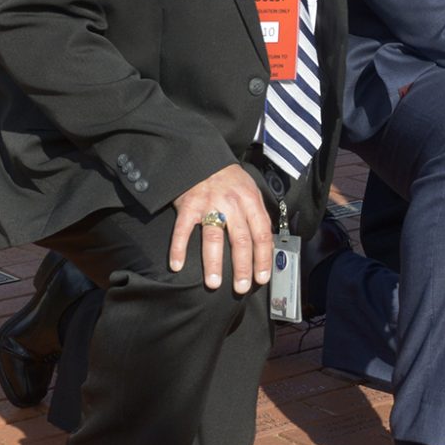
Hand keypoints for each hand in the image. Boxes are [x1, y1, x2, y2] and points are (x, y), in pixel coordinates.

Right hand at [168, 164, 271, 293]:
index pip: (261, 233)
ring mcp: (209, 204)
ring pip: (213, 237)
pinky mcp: (188, 205)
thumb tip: (268, 246)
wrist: (203, 156)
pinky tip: (177, 266)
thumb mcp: (251, 190)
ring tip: (213, 283)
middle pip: (240, 239)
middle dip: (242, 267)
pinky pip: (182, 230)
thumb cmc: (229, 179)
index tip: (262, 278)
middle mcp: (232, 203)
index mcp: (251, 201)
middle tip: (241, 288)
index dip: (263, 258)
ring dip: (213, 263)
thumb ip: (257, 216)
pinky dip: (178, 248)